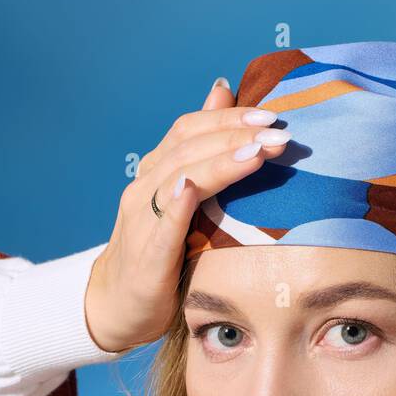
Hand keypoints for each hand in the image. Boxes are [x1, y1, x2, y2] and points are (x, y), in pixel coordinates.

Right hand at [83, 77, 289, 353]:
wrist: (118, 305)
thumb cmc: (161, 253)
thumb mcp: (184, 199)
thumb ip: (203, 150)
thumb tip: (224, 91)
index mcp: (157, 170)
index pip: (192, 129)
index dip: (229, 118)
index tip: (270, 115)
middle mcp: (145, 186)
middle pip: (190, 146)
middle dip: (236, 135)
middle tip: (278, 132)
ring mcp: (142, 218)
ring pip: (180, 176)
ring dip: (220, 162)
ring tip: (258, 153)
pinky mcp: (146, 254)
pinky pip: (161, 223)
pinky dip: (176, 203)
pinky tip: (193, 189)